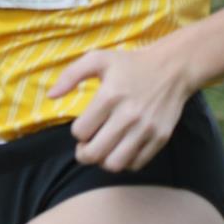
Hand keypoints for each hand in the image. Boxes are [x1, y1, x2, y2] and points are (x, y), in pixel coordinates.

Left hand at [49, 46, 194, 171]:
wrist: (172, 68)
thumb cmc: (130, 64)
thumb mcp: (98, 58)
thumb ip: (71, 75)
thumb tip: (51, 95)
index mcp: (110, 96)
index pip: (80, 132)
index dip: (77, 132)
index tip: (83, 125)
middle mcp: (128, 115)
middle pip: (95, 153)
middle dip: (84, 153)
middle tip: (85, 147)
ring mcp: (146, 129)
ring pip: (115, 164)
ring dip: (103, 161)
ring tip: (103, 150)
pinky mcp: (160, 138)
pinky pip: (136, 164)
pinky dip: (125, 162)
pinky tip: (122, 148)